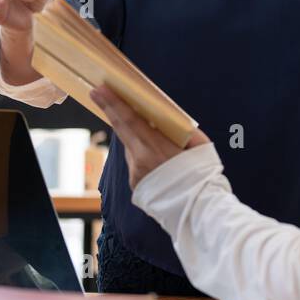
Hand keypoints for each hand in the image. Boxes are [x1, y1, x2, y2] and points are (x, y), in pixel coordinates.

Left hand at [91, 85, 210, 190]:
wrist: (197, 209)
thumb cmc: (203, 175)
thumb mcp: (200, 146)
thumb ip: (185, 130)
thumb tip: (173, 118)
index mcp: (157, 147)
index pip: (131, 120)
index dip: (115, 104)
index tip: (101, 90)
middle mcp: (141, 159)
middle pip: (121, 128)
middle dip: (108, 108)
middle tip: (96, 92)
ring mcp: (136, 172)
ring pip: (130, 145)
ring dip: (128, 132)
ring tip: (128, 119)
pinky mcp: (135, 183)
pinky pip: (135, 161)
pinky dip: (140, 153)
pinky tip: (151, 154)